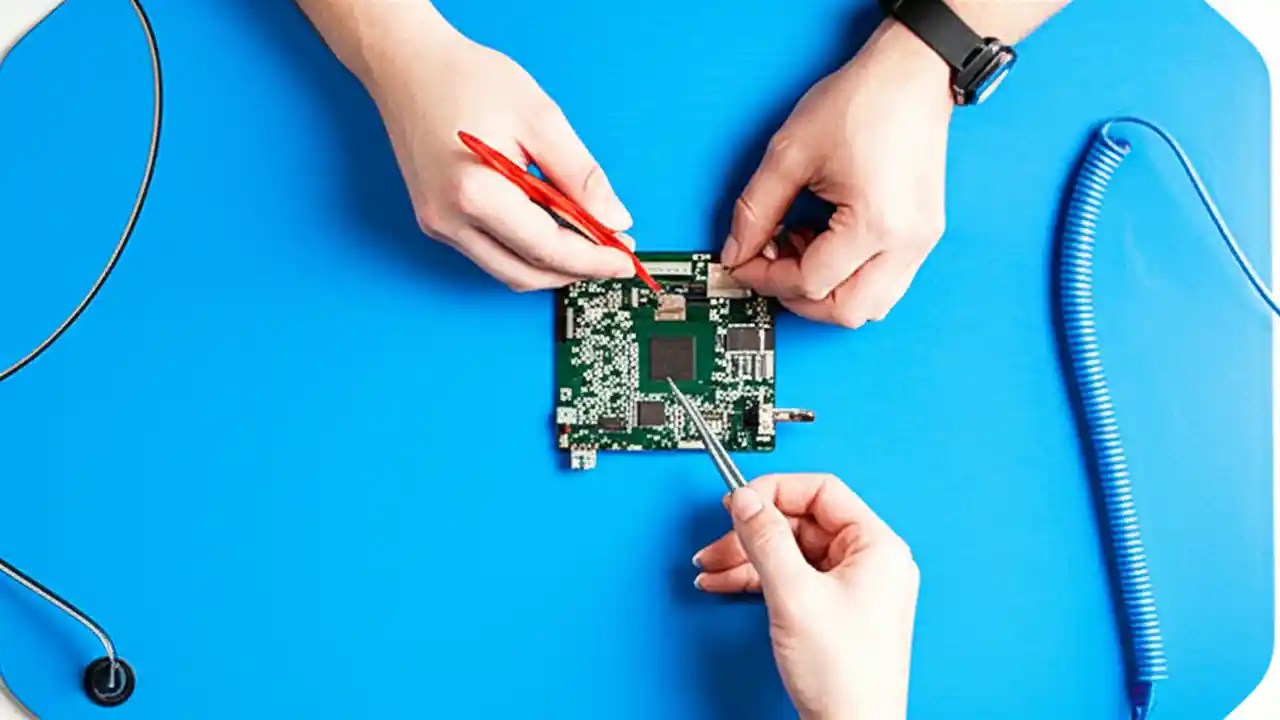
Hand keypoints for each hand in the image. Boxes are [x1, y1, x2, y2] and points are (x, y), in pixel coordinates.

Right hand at [366, 25, 635, 290]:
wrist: (409, 65)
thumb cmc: (466, 79)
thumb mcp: (541, 119)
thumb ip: (579, 175)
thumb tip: (612, 219)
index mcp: (474, 193)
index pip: (547, 248)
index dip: (592, 260)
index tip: (626, 259)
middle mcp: (449, 219)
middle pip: (525, 273)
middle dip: (575, 271)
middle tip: (615, 256)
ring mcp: (438, 225)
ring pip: (507, 270)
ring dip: (552, 266)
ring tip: (591, 245)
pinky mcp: (436, 221)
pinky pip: (490, 253)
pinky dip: (526, 252)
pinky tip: (553, 233)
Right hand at [693, 474, 918, 719]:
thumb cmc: (845, 675)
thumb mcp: (794, 594)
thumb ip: (765, 539)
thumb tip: (745, 499)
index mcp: (877, 546)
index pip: (822, 491)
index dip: (775, 490)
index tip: (739, 500)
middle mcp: (868, 561)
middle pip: (799, 521)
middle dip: (751, 532)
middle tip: (718, 543)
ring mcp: (851, 586)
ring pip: (789, 550)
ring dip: (745, 556)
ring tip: (711, 567)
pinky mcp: (832, 608)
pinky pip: (790, 576)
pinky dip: (756, 578)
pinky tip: (725, 582)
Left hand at [721, 21, 953, 327]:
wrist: (912, 75)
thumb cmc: (863, 102)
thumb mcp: (791, 152)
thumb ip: (755, 209)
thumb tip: (737, 250)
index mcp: (876, 224)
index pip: (810, 283)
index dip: (767, 277)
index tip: (744, 261)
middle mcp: (906, 242)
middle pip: (846, 311)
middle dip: (798, 299)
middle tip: (769, 267)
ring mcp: (921, 242)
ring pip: (870, 307)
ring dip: (828, 293)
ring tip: (799, 250)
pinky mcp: (923, 236)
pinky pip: (885, 283)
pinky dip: (850, 278)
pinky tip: (826, 243)